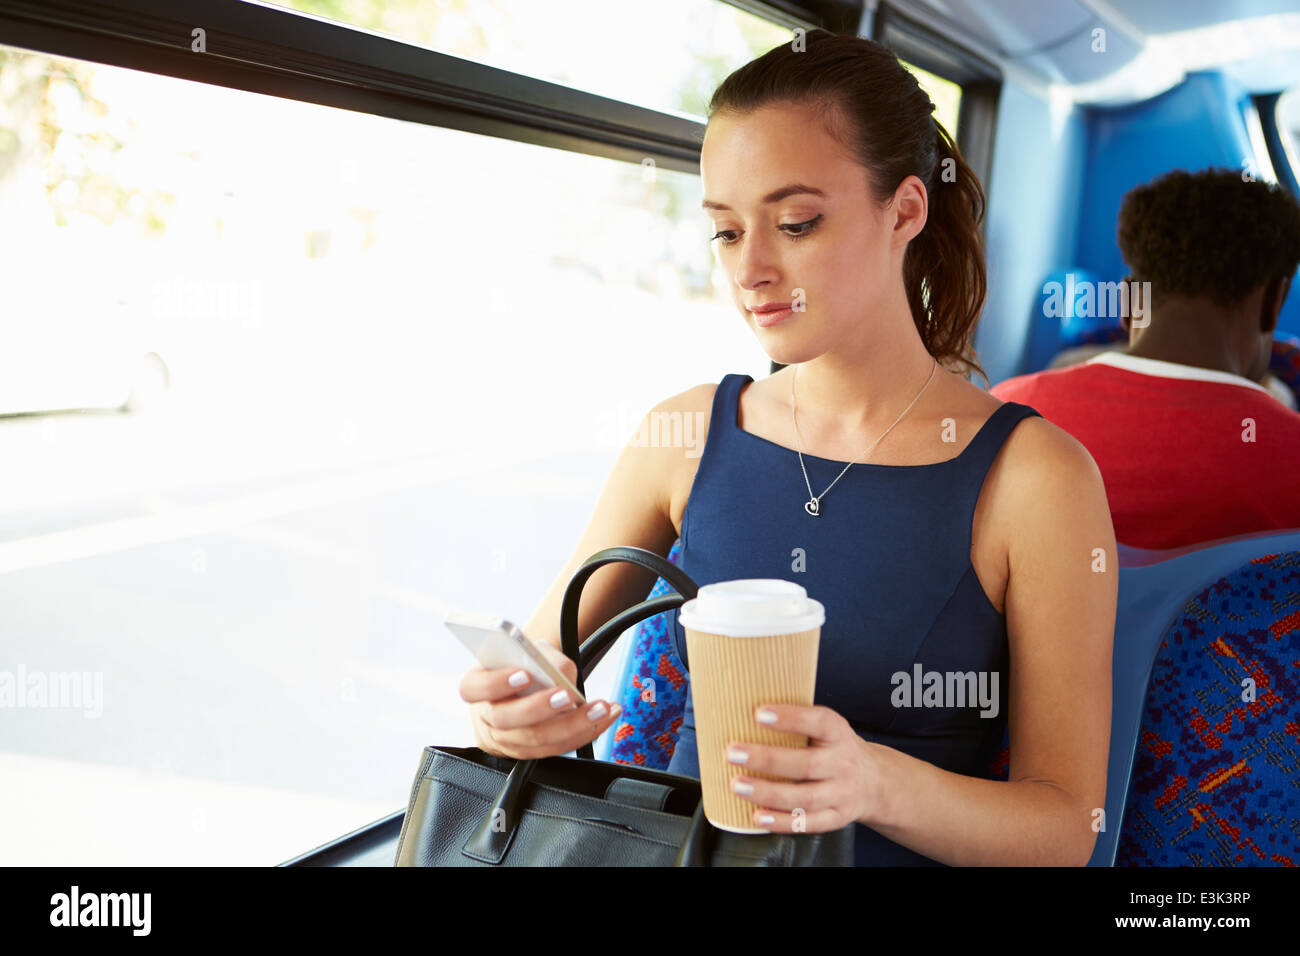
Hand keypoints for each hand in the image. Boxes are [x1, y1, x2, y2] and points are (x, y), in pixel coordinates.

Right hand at [459, 640, 621, 759]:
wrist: (525, 684)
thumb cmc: (523, 663)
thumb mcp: (530, 650)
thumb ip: (543, 657)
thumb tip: (563, 675)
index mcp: (476, 685)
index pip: (474, 687)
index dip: (496, 683)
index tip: (523, 674)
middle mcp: (486, 716)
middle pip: (506, 719)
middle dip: (539, 708)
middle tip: (567, 695)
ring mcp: (504, 739)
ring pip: (534, 740)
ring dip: (572, 726)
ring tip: (599, 709)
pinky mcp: (527, 753)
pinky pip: (554, 749)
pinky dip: (582, 734)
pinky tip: (603, 719)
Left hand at [725, 704, 883, 832]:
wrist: (873, 782)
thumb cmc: (834, 748)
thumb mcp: (826, 728)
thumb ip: (797, 722)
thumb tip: (744, 709)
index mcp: (838, 733)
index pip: (818, 722)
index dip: (790, 718)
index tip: (759, 713)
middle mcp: (843, 763)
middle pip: (806, 764)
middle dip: (766, 759)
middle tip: (733, 753)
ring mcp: (841, 794)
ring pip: (805, 797)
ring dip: (767, 792)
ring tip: (737, 785)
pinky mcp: (836, 818)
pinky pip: (808, 823)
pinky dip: (782, 822)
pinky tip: (758, 815)